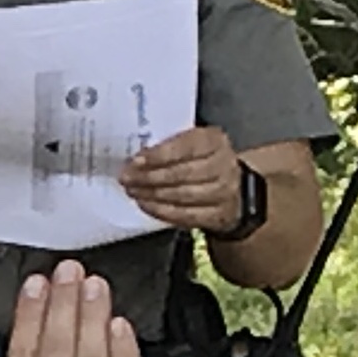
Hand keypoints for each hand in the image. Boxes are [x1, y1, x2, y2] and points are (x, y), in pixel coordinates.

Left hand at [119, 126, 246, 234]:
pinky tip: (146, 204)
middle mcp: (224, 165)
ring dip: (152, 195)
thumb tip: (137, 160)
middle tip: (127, 179)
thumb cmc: (201, 160)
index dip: (160, 155)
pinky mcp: (218, 215)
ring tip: (133, 191)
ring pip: (183, 195)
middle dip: (150, 177)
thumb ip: (168, 147)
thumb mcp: (190, 144)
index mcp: (215, 141)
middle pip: (183, 173)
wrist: (230, 187)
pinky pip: (186, 215)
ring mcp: (224, 192)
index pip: (187, 146)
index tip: (136, 161)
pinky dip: (162, 211)